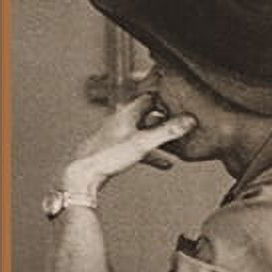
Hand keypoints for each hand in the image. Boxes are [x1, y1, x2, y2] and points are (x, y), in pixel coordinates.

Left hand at [61, 93, 194, 195]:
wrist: (82, 173)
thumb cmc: (107, 156)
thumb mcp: (143, 143)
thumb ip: (167, 131)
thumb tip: (189, 120)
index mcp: (126, 114)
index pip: (150, 98)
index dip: (166, 99)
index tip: (182, 101)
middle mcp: (121, 121)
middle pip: (149, 115)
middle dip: (167, 119)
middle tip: (184, 123)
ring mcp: (118, 135)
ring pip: (145, 132)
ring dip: (161, 138)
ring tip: (179, 146)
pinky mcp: (116, 149)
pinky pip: (140, 148)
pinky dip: (154, 153)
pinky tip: (165, 163)